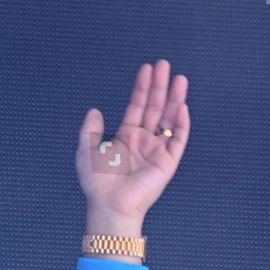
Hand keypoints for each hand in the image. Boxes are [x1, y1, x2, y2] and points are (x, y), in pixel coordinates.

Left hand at [76, 59, 189, 231]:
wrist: (110, 204)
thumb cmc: (98, 183)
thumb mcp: (87, 151)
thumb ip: (90, 130)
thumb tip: (95, 110)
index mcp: (127, 137)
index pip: (138, 106)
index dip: (142, 88)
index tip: (147, 69)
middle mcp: (144, 141)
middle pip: (156, 108)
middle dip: (161, 86)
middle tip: (165, 65)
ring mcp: (157, 150)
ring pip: (170, 120)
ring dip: (175, 99)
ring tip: (180, 79)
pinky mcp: (167, 162)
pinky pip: (178, 141)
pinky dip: (182, 125)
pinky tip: (182, 108)